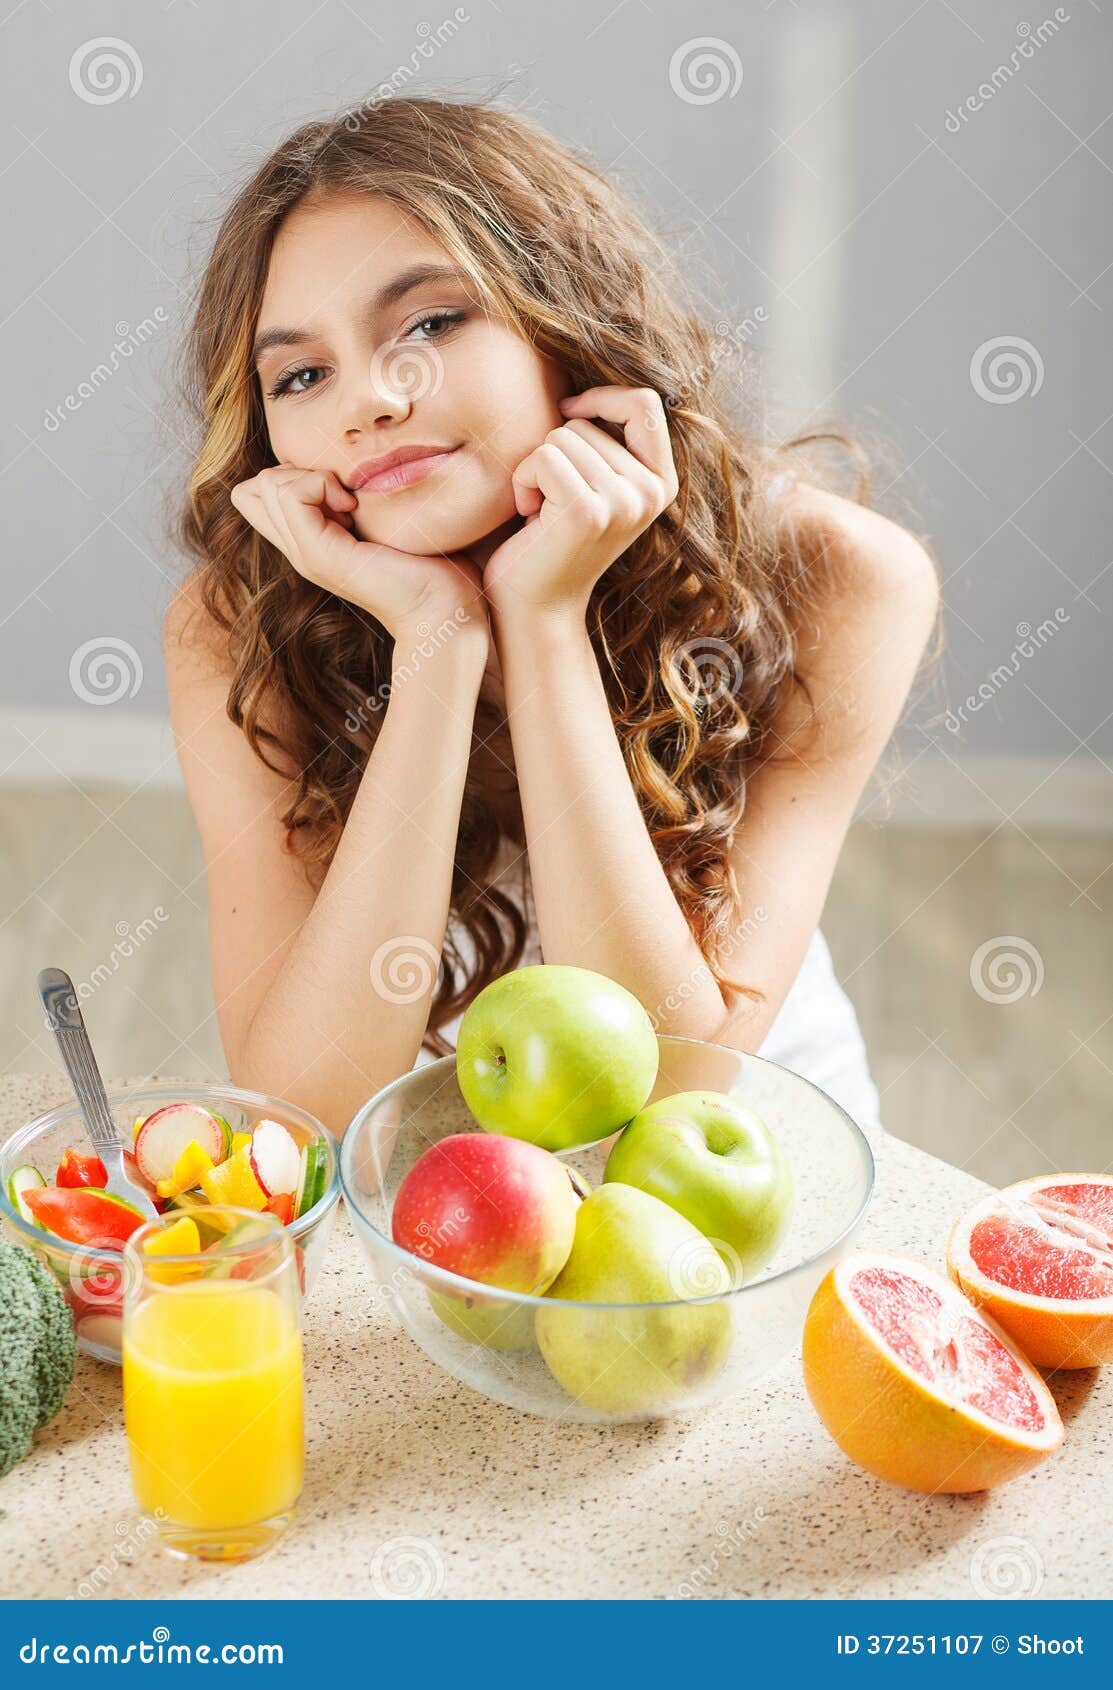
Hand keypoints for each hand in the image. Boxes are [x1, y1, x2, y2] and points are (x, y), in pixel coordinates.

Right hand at [229, 464, 489, 655]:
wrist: (443, 610)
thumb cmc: (430, 565)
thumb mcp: (382, 521)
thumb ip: (356, 500)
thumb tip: (348, 470)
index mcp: (310, 542)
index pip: (256, 493)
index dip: (292, 476)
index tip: (341, 493)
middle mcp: (299, 550)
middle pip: (252, 488)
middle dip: (294, 472)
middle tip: (342, 497)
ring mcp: (305, 554)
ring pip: (266, 484)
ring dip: (310, 477)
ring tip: (349, 504)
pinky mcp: (318, 554)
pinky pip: (289, 494)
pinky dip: (319, 485)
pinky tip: (352, 509)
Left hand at [480, 386, 679, 621]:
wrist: (534, 609)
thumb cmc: (548, 542)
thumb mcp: (591, 484)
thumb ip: (604, 441)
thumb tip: (580, 384)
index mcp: (661, 483)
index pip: (645, 403)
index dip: (602, 398)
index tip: (568, 414)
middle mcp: (651, 493)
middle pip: (588, 422)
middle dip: (554, 453)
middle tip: (551, 503)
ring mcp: (624, 502)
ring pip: (562, 437)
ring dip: (534, 470)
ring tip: (541, 512)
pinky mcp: (588, 511)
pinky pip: (542, 457)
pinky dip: (522, 482)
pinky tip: (529, 518)